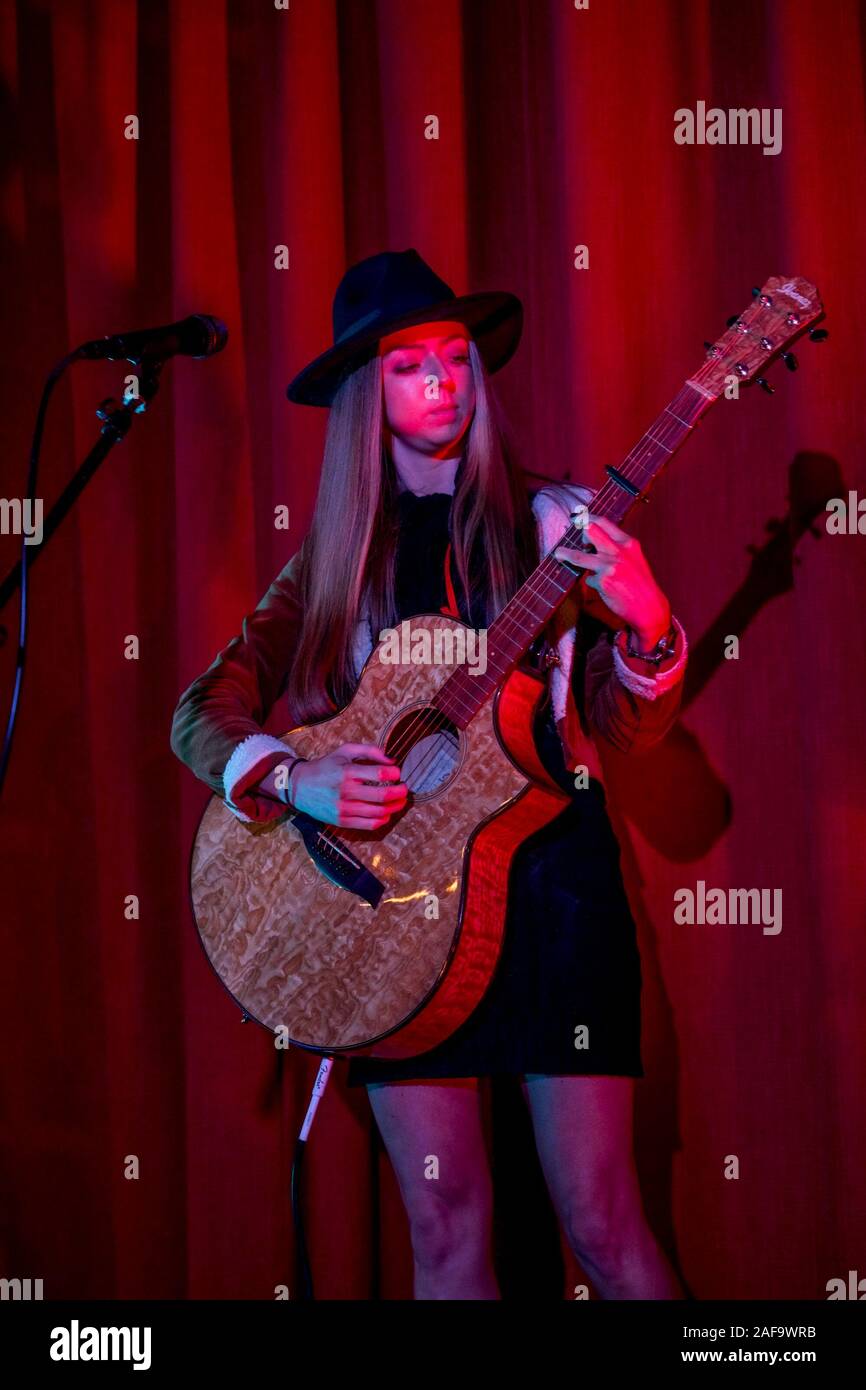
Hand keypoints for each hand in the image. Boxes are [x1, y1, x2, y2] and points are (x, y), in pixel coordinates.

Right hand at [290, 743, 407, 828]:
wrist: (299, 786)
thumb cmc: (325, 766)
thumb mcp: (344, 751)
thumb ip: (369, 751)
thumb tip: (392, 760)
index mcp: (348, 772)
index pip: (379, 774)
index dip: (395, 774)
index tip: (398, 773)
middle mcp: (346, 792)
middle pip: (383, 796)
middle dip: (400, 792)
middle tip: (405, 789)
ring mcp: (343, 809)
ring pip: (378, 812)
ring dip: (395, 807)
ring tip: (400, 802)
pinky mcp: (341, 821)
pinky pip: (368, 825)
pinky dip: (382, 820)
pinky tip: (387, 814)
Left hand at [554, 513, 671, 645]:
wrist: (650, 606)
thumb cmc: (640, 583)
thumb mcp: (634, 558)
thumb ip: (617, 547)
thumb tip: (592, 542)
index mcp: (628, 543)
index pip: (603, 522)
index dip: (587, 518)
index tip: (578, 519)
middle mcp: (618, 551)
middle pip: (589, 531)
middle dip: (579, 533)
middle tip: (575, 539)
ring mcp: (609, 566)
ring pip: (578, 556)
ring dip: (565, 554)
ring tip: (558, 554)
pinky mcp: (602, 582)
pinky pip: (589, 579)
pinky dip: (593, 582)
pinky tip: (603, 588)